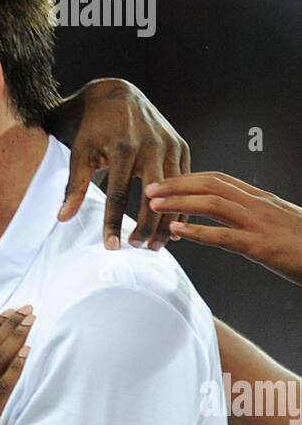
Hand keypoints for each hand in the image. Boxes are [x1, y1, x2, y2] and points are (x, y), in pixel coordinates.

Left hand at [54, 79, 189, 251]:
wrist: (115, 94)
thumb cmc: (92, 128)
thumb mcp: (79, 153)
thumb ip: (73, 186)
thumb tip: (63, 218)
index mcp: (123, 147)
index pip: (118, 196)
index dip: (114, 224)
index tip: (111, 248)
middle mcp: (151, 145)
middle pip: (153, 198)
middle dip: (146, 227)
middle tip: (137, 249)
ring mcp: (169, 144)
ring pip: (175, 192)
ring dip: (166, 222)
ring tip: (155, 246)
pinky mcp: (180, 145)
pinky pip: (185, 182)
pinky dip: (180, 204)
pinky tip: (171, 227)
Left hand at [147, 172, 301, 287]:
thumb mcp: (276, 226)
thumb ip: (252, 220)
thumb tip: (227, 222)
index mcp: (260, 199)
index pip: (218, 180)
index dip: (188, 178)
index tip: (164, 181)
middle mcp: (258, 205)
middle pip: (211, 185)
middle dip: (177, 185)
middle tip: (148, 188)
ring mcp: (259, 224)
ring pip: (214, 204)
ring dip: (180, 203)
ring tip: (154, 206)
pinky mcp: (261, 246)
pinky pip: (225, 236)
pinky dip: (198, 232)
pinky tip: (177, 232)